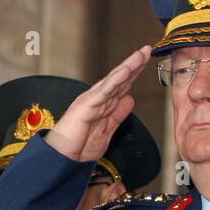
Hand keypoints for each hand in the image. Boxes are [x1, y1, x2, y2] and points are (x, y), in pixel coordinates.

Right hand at [45, 46, 150, 162]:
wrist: (61, 159)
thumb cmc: (78, 148)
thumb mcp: (106, 132)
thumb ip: (117, 115)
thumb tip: (129, 99)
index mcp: (102, 106)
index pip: (122, 87)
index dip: (135, 74)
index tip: (147, 62)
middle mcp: (97, 100)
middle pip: (119, 79)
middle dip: (134, 65)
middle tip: (147, 50)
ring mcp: (91, 101)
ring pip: (113, 80)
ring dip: (128, 66)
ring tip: (141, 54)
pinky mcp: (86, 105)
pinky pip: (104, 90)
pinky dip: (116, 79)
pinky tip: (127, 69)